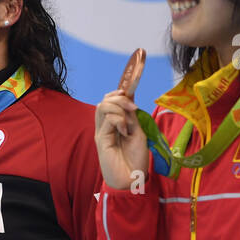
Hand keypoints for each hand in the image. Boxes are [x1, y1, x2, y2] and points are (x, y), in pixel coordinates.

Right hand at [94, 49, 149, 189]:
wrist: (132, 180)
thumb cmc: (136, 159)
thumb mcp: (139, 133)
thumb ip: (132, 117)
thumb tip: (129, 100)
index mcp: (118, 121)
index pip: (119, 96)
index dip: (128, 78)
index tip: (139, 59)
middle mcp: (108, 124)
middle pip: (107, 97)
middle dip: (121, 95)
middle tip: (134, 107)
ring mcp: (102, 130)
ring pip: (104, 104)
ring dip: (119, 107)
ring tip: (129, 119)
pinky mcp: (100, 138)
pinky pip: (107, 118)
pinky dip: (118, 120)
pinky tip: (124, 131)